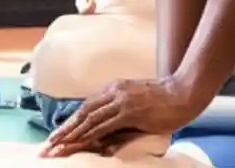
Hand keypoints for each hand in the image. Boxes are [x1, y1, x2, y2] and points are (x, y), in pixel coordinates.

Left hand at [41, 77, 203, 156]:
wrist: (184, 92)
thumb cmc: (166, 101)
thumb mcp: (138, 104)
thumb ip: (121, 116)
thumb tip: (107, 137)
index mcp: (113, 89)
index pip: (86, 107)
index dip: (70, 121)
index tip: (57, 134)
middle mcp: (113, 92)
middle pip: (83, 112)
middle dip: (65, 129)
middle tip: (49, 143)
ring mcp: (120, 101)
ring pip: (89, 119)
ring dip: (72, 133)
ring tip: (58, 145)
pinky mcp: (129, 111)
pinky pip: (105, 125)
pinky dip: (90, 134)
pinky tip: (80, 143)